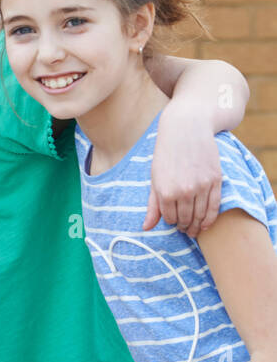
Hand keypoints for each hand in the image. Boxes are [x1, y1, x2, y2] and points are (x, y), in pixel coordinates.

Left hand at [145, 105, 221, 237]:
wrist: (186, 130)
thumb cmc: (166, 155)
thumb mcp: (155, 178)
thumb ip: (153, 205)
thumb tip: (146, 228)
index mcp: (164, 191)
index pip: (169, 217)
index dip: (172, 222)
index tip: (174, 223)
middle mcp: (184, 191)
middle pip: (186, 218)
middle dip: (185, 227)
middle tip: (186, 231)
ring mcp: (201, 186)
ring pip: (200, 215)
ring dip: (197, 226)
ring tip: (194, 230)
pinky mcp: (216, 180)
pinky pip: (215, 206)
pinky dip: (210, 219)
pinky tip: (206, 224)